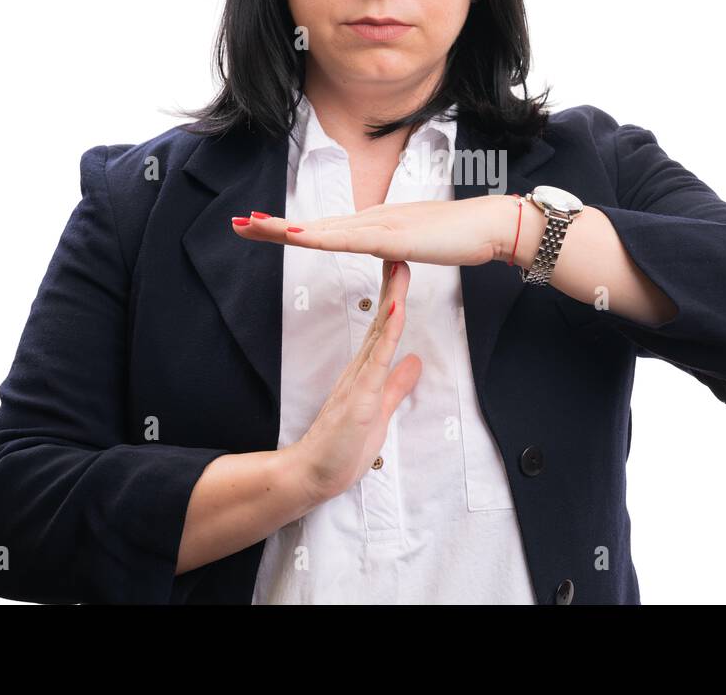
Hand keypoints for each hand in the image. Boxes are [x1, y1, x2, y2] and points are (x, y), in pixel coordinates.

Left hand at [231, 195, 524, 265]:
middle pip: (313, 225)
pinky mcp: (392, 238)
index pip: (324, 228)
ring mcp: (380, 226)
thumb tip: (386, 254)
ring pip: (323, 230)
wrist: (490, 226)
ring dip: (286, 228)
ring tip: (253, 226)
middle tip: (238, 224)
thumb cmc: (460, 236)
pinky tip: (298, 236)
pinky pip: (348, 241)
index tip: (259, 228)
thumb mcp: (417, 245)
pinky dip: (319, 238)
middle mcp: (371, 219)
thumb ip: (397, 248)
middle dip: (273, 225)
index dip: (289, 228)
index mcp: (375, 223)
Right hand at [284, 260, 422, 503]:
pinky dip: (388, 333)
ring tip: (401, 267)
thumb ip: (396, 387)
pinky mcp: (359, 395)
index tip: (403, 268)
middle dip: (393, 285)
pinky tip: (397, 311)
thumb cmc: (341, 449)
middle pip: (382, 319)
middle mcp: (360, 368)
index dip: (395, 297)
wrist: (311, 476)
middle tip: (402, 249)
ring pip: (380, 331)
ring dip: (392, 298)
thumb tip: (414, 362)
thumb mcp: (380, 411)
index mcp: (366, 372)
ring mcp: (359, 379)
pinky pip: (377, 359)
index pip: (384, 327)